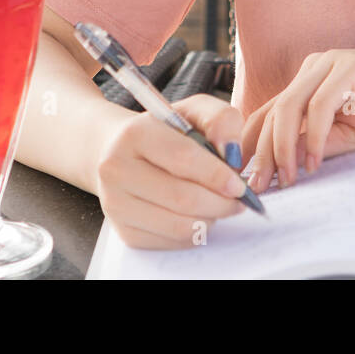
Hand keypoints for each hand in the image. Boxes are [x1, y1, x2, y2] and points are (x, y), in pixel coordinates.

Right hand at [94, 94, 249, 249]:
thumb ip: (221, 120)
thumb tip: (232, 154)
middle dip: (221, 203)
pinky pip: (171, 242)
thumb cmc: (166, 131)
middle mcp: (116, 169)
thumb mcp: (195, 111)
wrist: (122, 151)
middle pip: (182, 198)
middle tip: (239, 201)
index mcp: (135, 133)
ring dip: (211, 219)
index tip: (239, 185)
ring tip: (220, 205)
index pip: (183, 158)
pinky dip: (195, 233)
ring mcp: (115, 204)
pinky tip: (200, 215)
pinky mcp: (123, 230)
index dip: (217, 175)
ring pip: (178, 226)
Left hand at [241, 39, 354, 191]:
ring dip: (283, 147)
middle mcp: (314, 68)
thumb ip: (322, 145)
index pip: (268, 114)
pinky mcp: (353, 67)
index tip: (247, 181)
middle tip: (260, 188)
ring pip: (289, 107)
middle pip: (271, 112)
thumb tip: (287, 168)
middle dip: (261, 154)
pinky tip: (316, 161)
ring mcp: (332, 64)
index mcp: (310, 82)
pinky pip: (321, 103)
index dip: (252, 147)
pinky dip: (314, 135)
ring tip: (288, 179)